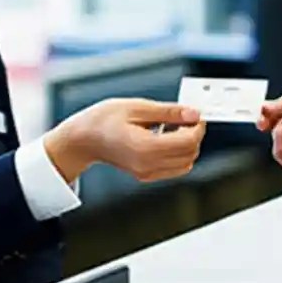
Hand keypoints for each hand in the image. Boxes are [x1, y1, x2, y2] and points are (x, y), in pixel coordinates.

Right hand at [46, 99, 204, 182]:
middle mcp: (148, 165)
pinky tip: (166, 137)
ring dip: (187, 145)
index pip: (188, 142)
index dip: (197, 127)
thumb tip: (193, 113)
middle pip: (190, 154)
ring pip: (185, 164)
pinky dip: (178, 153)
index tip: (196, 114)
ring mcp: (147, 173)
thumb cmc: (103, 120)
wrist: (83, 139)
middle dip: (194, 135)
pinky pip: (174, 168)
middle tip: (186, 117)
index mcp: (145, 147)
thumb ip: (168, 112)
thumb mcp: (137, 107)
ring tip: (174, 127)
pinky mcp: (146, 175)